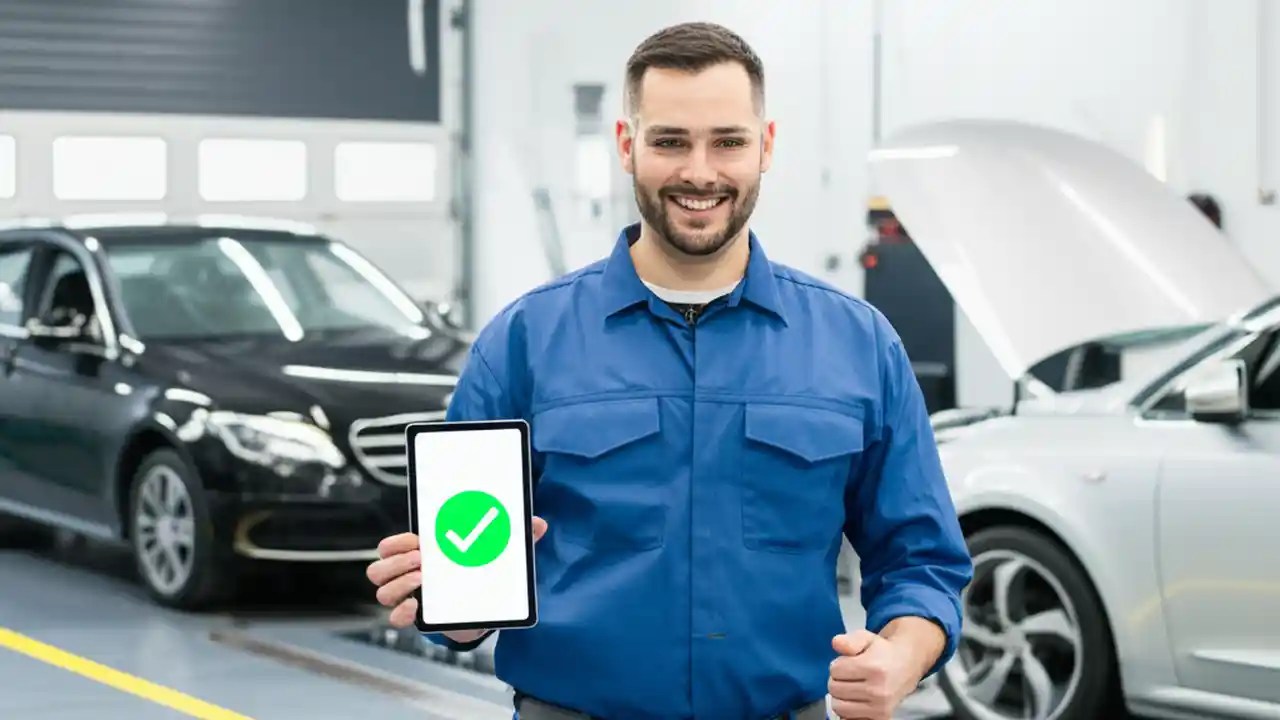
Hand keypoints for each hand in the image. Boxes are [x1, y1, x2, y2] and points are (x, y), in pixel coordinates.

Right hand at [366, 516, 547, 637]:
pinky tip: (417, 607)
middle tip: (422, 560)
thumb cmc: (481, 575)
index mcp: (422, 553)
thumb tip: (539, 523)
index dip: (396, 542)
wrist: (484, 611)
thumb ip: (515, 538)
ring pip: (381, 591)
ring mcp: (411, 596)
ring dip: (397, 584)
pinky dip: (400, 613)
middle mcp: (409, 574)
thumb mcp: (496, 554)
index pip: (390, 545)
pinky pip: (394, 617)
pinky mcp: (419, 617)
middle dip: (396, 562)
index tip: (418, 541)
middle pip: (378, 568)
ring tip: (422, 580)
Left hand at [828, 630, 922, 719]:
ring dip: (840, 696)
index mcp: (873, 668)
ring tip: (852, 687)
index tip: (847, 662)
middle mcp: (878, 690)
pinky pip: (850, 719)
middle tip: (849, 675)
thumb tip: (836, 643)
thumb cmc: (882, 651)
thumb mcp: (866, 638)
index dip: (837, 664)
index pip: (835, 670)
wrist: (906, 664)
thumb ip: (849, 640)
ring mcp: (880, 707)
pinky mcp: (882, 717)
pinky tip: (855, 701)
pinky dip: (848, 711)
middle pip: (834, 689)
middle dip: (837, 680)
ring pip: (839, 706)